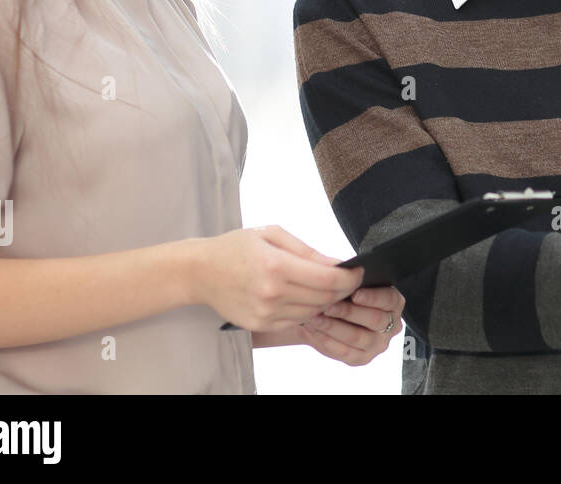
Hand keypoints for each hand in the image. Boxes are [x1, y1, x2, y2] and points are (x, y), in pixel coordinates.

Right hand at [190, 226, 361, 332]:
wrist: (200, 272)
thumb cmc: (236, 247)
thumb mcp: (273, 235)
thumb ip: (307, 251)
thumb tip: (338, 264)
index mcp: (276, 265)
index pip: (328, 279)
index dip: (350, 277)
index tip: (359, 271)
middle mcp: (272, 293)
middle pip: (325, 298)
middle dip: (343, 289)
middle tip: (349, 279)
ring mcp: (266, 313)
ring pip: (314, 312)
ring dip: (326, 301)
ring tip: (327, 286)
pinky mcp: (261, 325)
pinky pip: (297, 320)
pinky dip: (308, 310)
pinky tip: (305, 296)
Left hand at [296, 286, 405, 365]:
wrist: (330, 316)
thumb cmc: (344, 295)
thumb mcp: (351, 283)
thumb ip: (350, 279)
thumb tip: (340, 271)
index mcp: (393, 303)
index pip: (389, 299)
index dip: (373, 297)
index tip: (355, 293)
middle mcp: (391, 325)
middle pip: (374, 320)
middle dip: (349, 312)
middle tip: (328, 306)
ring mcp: (377, 344)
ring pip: (357, 338)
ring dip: (333, 328)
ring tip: (314, 319)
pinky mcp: (361, 358)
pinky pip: (344, 352)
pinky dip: (326, 341)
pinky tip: (312, 331)